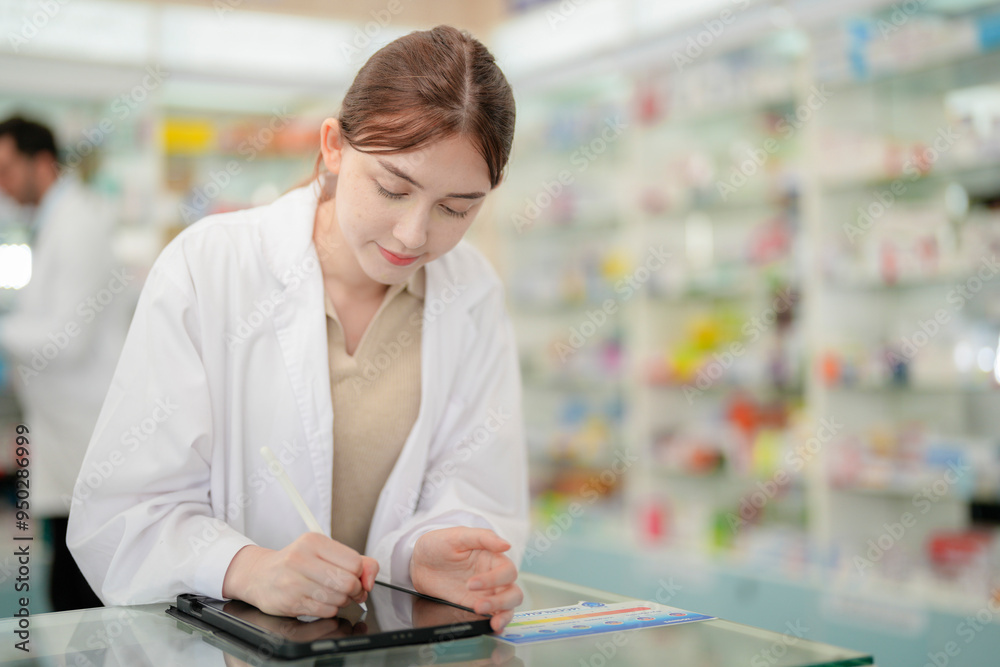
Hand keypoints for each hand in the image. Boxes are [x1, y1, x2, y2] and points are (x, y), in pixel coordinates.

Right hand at [222, 533, 377, 617]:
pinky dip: (329, 610)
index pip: (355, 562)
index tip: (357, 578)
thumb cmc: (296, 563)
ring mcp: (293, 582)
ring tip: (331, 594)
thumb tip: (371, 578)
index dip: (361, 575)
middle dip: (354, 591)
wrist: (259, 575)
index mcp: (314, 542)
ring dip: (341, 601)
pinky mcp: (290, 602)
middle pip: (348, 583)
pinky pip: (325, 612)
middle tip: (349, 591)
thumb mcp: (323, 552)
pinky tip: (320, 601)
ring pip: (338, 599)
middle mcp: (301, 559)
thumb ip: (356, 561)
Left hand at [409, 527, 522, 632]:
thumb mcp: (458, 535)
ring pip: (508, 607)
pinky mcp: (475, 606)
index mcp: (493, 558)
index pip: (507, 571)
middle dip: (500, 601)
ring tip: (488, 620)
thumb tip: (506, 545)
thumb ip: (483, 537)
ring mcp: (486, 593)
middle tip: (478, 606)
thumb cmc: (439, 544)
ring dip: (502, 614)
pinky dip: (497, 624)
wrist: (419, 562)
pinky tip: (492, 628)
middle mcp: (494, 577)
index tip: (471, 584)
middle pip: (513, 592)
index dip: (494, 579)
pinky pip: (493, 616)